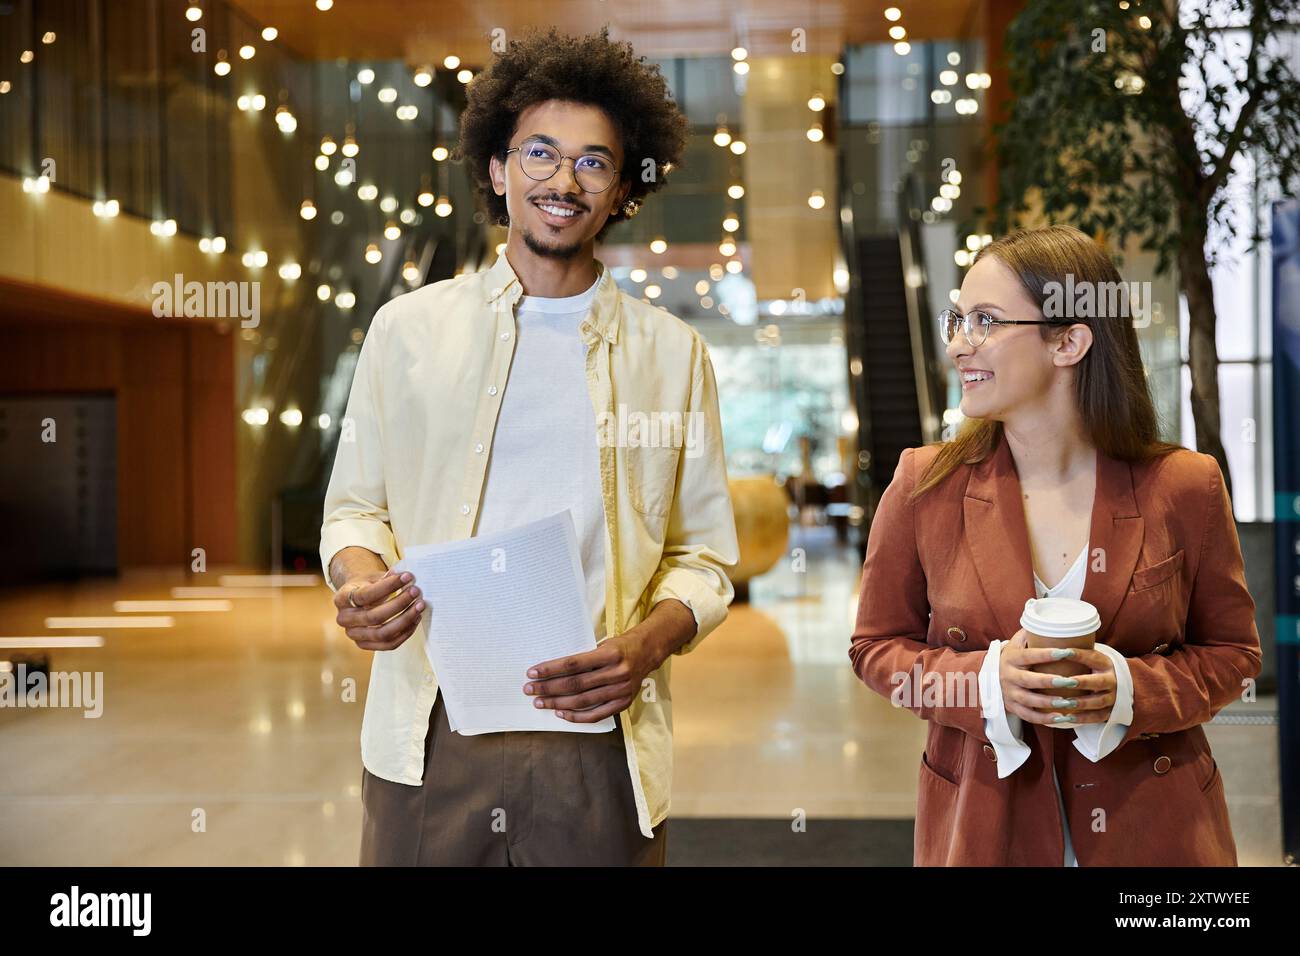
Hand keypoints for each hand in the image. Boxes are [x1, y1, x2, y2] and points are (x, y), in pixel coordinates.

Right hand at [333, 569, 423, 650]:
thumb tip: (407, 577)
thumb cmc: (367, 586)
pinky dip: (405, 633)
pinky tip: (415, 620)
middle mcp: (344, 619)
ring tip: (419, 606)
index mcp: (342, 598)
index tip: (408, 577)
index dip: (389, 586)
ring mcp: (353, 635)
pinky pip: (388, 644)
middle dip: (400, 604)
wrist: (356, 599)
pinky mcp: (364, 645)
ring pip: (382, 633)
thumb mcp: (372, 578)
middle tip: (416, 592)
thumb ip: (387, 578)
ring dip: (405, 620)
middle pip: (374, 617)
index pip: (366, 595)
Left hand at [522, 629, 663, 722]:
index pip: (573, 664)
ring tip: (540, 702)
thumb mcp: (603, 645)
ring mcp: (620, 690)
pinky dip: (576, 716)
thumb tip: (551, 671)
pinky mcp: (623, 703)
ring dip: (557, 702)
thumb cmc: (619, 647)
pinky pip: (596, 714)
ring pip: (582, 701)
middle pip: (575, 684)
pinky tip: (560, 712)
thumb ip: (583, 658)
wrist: (647, 653)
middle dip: (548, 688)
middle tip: (530, 689)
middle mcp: (616, 672)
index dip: (551, 669)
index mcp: (609, 654)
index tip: (532, 673)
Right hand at [999, 628, 1116, 726]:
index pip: (1029, 655)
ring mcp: (1009, 694)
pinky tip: (1061, 717)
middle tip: (1069, 681)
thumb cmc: (1011, 659)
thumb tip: (1050, 621)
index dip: (1047, 654)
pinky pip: (1029, 716)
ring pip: (1029, 701)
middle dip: (1049, 681)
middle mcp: (1008, 676)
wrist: (989, 679)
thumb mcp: (1015, 644)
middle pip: (1028, 680)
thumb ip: (1029, 633)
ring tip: (1068, 701)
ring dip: (1049, 703)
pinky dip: (1045, 719)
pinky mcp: (1013, 708)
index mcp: (1010, 658)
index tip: (1067, 652)